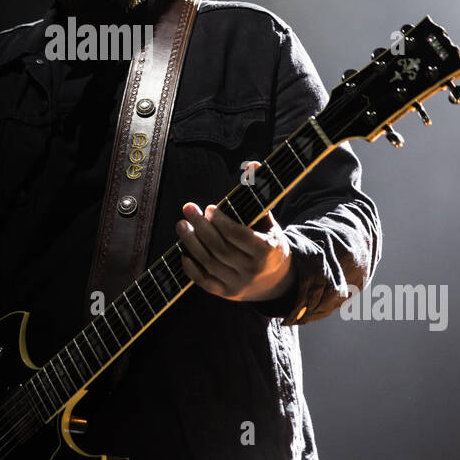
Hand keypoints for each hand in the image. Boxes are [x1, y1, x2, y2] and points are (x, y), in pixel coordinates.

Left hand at [176, 194, 294, 303]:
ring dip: (191, 243)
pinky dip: (191, 268)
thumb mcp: (269, 221)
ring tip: (182, 225)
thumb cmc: (269, 243)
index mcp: (266, 251)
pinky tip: (183, 251)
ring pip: (209, 263)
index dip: (221, 221)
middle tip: (188, 209)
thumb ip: (259, 194)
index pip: (238, 235)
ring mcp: (239, 284)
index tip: (209, 208)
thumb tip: (251, 165)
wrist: (277, 281)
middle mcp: (252, 271)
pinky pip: (204, 282)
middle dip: (201, 227)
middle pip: (220, 248)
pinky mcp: (227, 294)